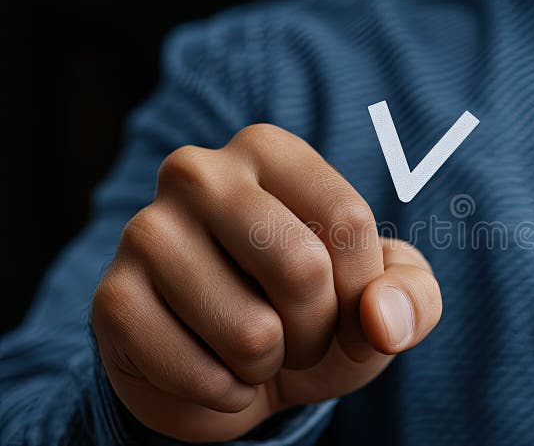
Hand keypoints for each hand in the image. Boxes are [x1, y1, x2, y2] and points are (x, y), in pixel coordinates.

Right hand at [91, 124, 441, 441]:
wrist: (236, 364)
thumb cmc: (315, 313)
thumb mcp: (380, 299)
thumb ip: (410, 298)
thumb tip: (382, 322)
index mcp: (268, 149)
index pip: (347, 221)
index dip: (362, 288)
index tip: (343, 298)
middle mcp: (198, 172)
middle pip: (302, 269)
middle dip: (317, 331)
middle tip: (296, 332)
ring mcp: (145, 232)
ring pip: (254, 333)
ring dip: (270, 366)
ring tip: (253, 347)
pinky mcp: (112, 300)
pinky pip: (201, 376)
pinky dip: (226, 394)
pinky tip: (212, 368)